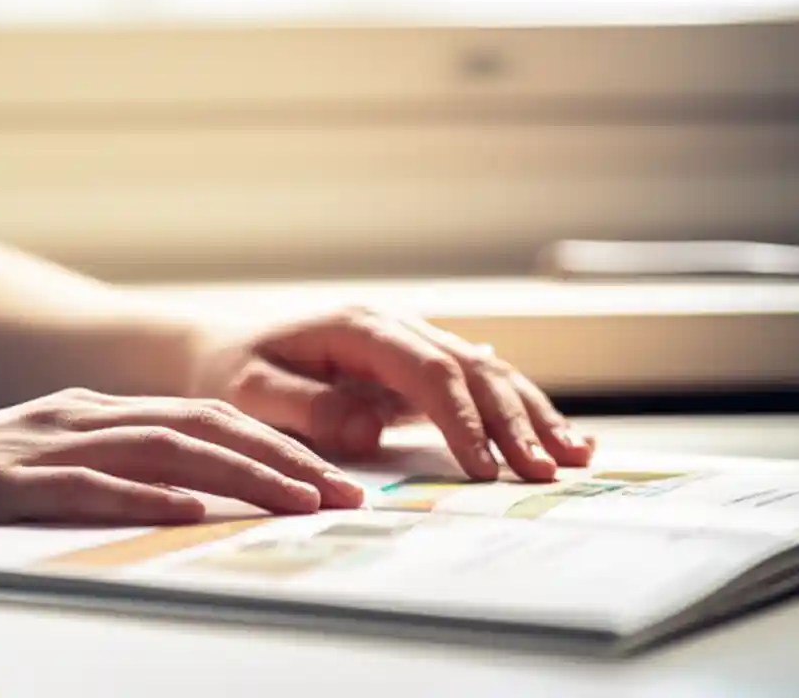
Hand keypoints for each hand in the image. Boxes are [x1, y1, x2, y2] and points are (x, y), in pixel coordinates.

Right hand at [0, 388, 366, 543]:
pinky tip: (193, 512)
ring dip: (238, 477)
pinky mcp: (4, 485)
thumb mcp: (47, 469)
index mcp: (92, 412)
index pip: (203, 420)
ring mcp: (40, 445)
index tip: (330, 481)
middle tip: (342, 495)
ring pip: (162, 450)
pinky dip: (147, 498)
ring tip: (295, 504)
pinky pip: (88, 487)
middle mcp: (77, 416)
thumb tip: (193, 497)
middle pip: (200, 427)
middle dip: (281, 461)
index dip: (274, 447)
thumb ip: (111, 472)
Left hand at [191, 307, 595, 481]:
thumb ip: (307, 407)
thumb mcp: (252, 391)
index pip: (427, 370)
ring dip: (531, 413)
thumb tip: (368, 429)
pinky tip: (560, 436)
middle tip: (545, 471)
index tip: (482, 466)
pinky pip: (479, 385)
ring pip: (488, 373)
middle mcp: (395, 328)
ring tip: (573, 456)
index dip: (460, 417)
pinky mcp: (417, 368)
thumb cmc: (235, 369)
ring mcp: (411, 345)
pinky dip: (519, 410)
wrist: (225, 347)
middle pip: (472, 370)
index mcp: (358, 328)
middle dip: (512, 420)